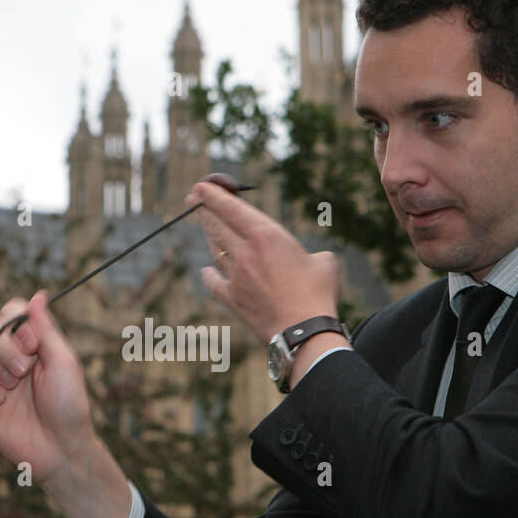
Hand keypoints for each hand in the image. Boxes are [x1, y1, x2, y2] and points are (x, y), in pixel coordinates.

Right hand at [0, 291, 95, 484]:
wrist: (59, 448)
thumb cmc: (69, 405)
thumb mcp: (64, 362)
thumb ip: (46, 328)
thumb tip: (37, 295)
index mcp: (32, 342)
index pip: (9, 312)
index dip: (15, 322)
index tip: (32, 344)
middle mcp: (8, 355)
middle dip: (4, 347)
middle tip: (24, 371)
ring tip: (11, 386)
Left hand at [187, 180, 341, 344]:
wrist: (302, 332)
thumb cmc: (317, 295)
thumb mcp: (324, 263)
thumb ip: (312, 255)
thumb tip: (312, 261)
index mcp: (267, 236)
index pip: (232, 209)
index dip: (214, 195)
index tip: (202, 185)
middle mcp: (245, 252)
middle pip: (216, 225)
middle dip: (202, 209)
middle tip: (192, 198)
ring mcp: (235, 276)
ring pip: (215, 250)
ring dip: (209, 236)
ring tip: (206, 228)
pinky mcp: (232, 299)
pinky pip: (214, 281)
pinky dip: (210, 274)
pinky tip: (207, 270)